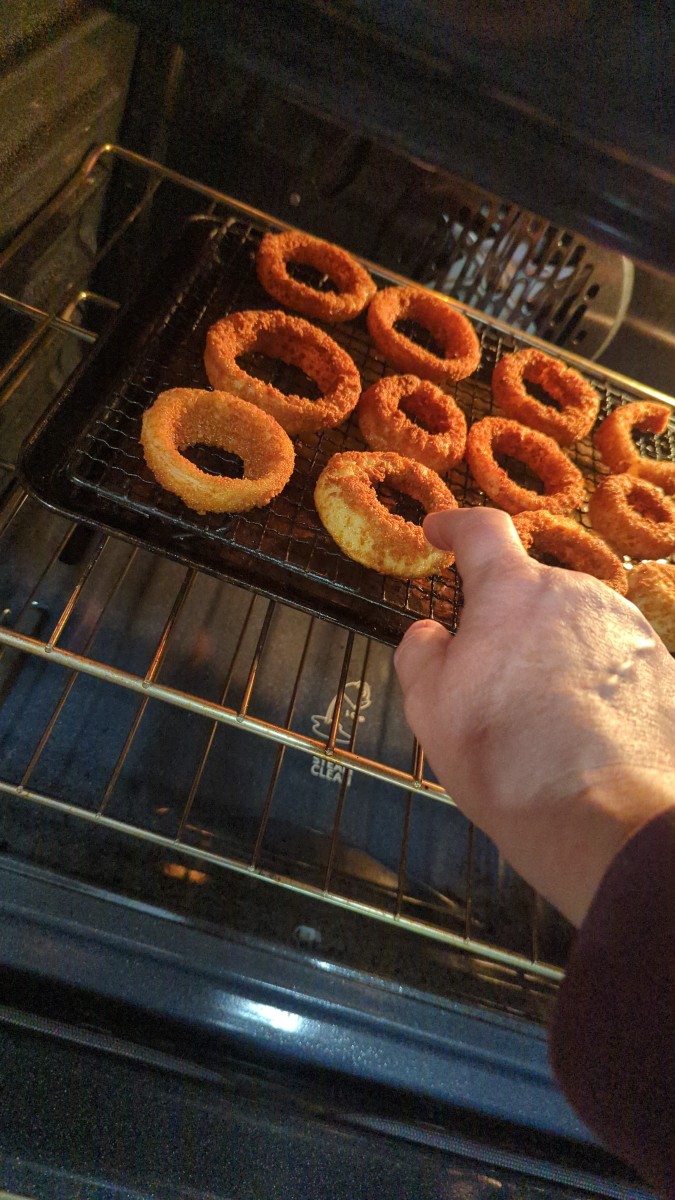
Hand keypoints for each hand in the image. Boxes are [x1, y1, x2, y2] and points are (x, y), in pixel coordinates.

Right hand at [394, 507, 674, 924]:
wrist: (606, 820)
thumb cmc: (503, 755)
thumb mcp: (429, 706)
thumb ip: (421, 652)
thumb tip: (432, 632)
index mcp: (515, 591)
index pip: (482, 530)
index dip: (455, 525)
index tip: (439, 531)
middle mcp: (579, 594)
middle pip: (534, 591)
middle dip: (510, 621)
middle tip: (491, 679)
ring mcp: (629, 629)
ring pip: (577, 627)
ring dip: (555, 653)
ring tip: (543, 717)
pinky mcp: (664, 670)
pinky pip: (614, 663)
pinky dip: (594, 684)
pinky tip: (585, 731)